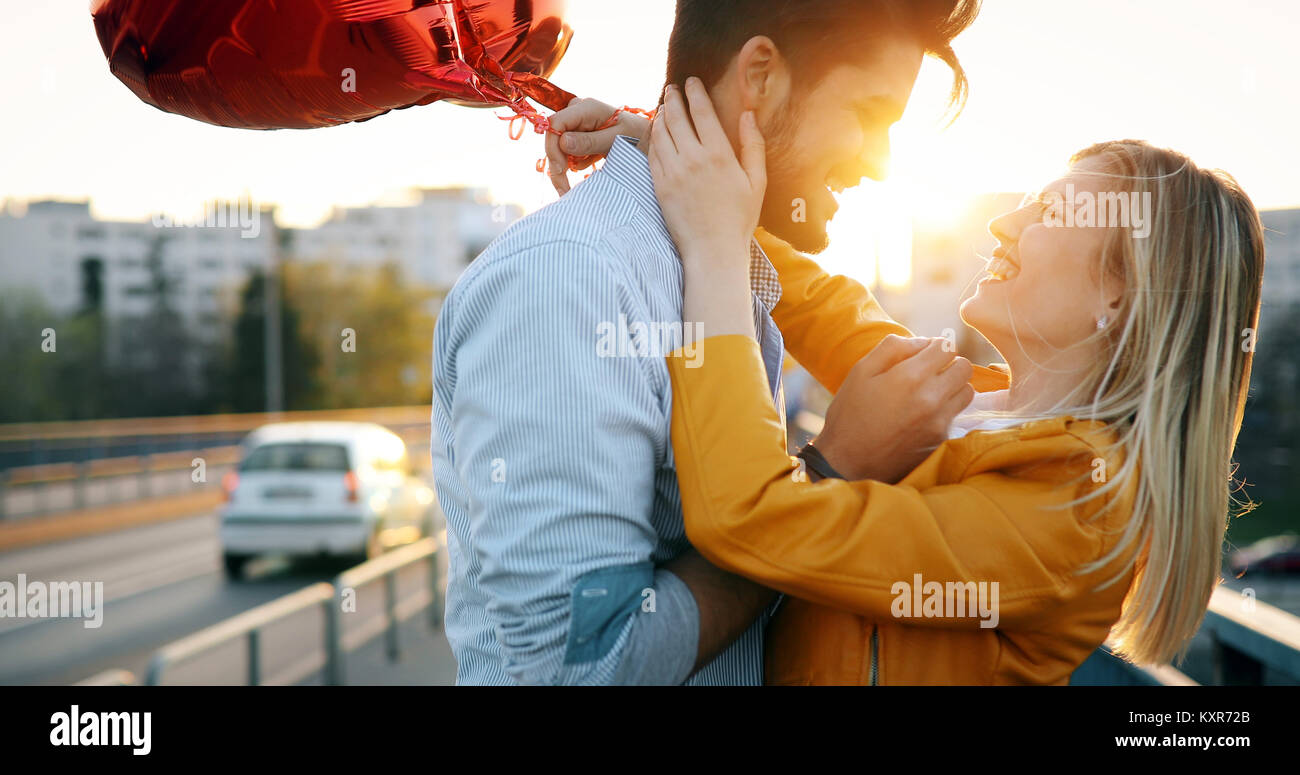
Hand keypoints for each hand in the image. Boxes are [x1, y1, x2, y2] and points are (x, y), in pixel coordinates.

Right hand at [545, 97, 651, 194]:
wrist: (646, 137)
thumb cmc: (635, 136)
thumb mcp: (616, 140)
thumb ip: (590, 141)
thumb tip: (563, 142)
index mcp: (586, 108)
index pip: (555, 123)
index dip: (553, 147)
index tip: (561, 170)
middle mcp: (577, 111)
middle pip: (553, 137)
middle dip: (557, 163)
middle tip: (564, 188)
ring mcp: (575, 121)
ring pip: (557, 146)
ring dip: (566, 165)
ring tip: (584, 172)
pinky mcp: (577, 133)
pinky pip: (565, 150)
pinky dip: (574, 162)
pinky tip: (590, 163)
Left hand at [648, 77, 765, 263]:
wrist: (713, 250)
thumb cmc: (739, 218)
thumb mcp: (756, 181)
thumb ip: (753, 145)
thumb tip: (749, 115)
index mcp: (719, 154)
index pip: (702, 112)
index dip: (695, 93)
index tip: (692, 81)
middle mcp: (692, 159)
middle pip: (677, 117)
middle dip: (674, 98)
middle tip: (672, 88)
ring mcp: (672, 172)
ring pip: (661, 133)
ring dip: (661, 115)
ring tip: (663, 106)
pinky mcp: (659, 186)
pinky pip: (652, 154)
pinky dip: (653, 137)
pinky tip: (656, 132)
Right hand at [815, 336, 974, 482]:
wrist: (847, 463)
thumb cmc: (849, 414)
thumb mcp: (860, 371)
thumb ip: (892, 348)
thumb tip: (922, 342)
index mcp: (909, 376)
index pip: (946, 347)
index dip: (935, 346)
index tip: (923, 354)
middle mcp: (930, 398)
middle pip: (964, 368)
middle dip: (949, 364)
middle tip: (929, 372)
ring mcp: (938, 421)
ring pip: (967, 392)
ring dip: (952, 387)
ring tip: (929, 393)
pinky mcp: (940, 440)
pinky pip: (955, 416)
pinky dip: (945, 411)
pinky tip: (922, 416)